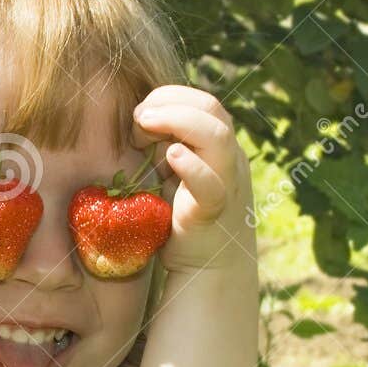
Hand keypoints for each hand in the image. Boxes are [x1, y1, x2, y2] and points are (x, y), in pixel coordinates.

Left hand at [131, 86, 255, 272]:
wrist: (206, 269)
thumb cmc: (182, 218)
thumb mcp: (173, 172)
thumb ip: (165, 145)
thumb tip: (141, 117)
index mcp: (220, 146)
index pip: (202, 101)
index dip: (169, 97)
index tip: (139, 115)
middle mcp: (229, 159)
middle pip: (211, 107)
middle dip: (169, 103)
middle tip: (138, 119)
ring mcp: (226, 183)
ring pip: (216, 136)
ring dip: (177, 122)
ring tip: (144, 129)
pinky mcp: (213, 211)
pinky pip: (210, 184)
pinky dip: (191, 166)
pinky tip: (171, 156)